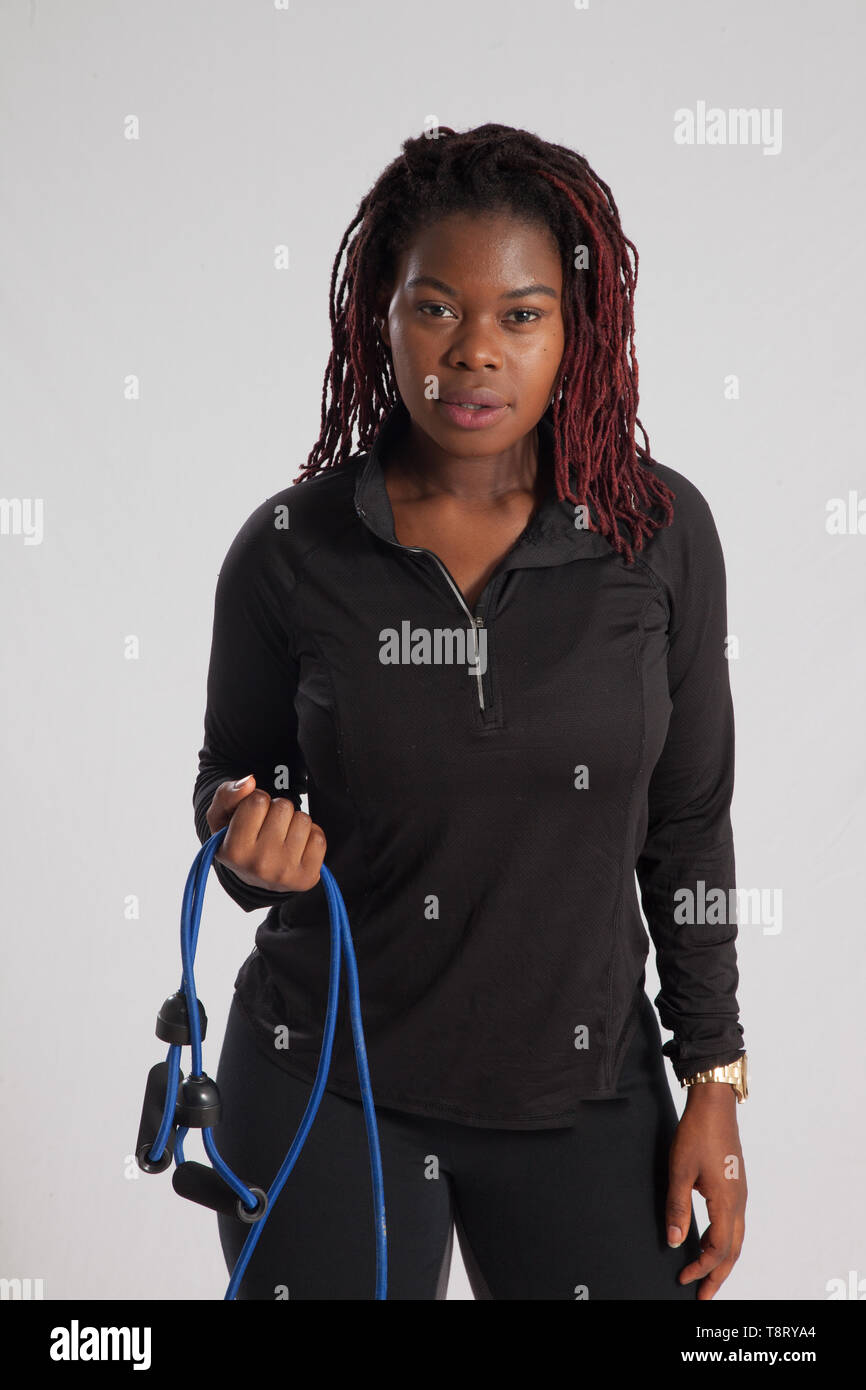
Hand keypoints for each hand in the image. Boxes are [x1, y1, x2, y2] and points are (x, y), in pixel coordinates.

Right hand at [206, 774, 325, 892]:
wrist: (257, 878)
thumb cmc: (238, 840)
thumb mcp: (221, 817)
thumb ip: (228, 794)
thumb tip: (250, 781)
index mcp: (234, 851)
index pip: (257, 800)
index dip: (256, 801)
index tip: (252, 817)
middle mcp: (259, 865)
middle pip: (283, 807)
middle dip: (276, 810)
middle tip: (268, 827)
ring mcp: (285, 873)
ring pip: (303, 820)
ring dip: (294, 822)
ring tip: (281, 837)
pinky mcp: (307, 877)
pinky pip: (318, 837)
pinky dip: (310, 836)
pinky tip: (296, 847)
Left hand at [665, 1083, 746, 1298]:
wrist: (715, 1105)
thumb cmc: (697, 1134)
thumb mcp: (680, 1171)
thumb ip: (677, 1208)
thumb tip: (675, 1241)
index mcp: (726, 1203)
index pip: (717, 1249)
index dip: (701, 1268)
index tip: (683, 1278)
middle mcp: (739, 1202)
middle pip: (733, 1251)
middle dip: (718, 1276)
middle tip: (704, 1297)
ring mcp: (740, 1194)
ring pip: (737, 1238)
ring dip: (723, 1261)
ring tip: (708, 1275)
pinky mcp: (736, 1186)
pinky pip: (735, 1224)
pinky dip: (725, 1242)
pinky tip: (710, 1242)